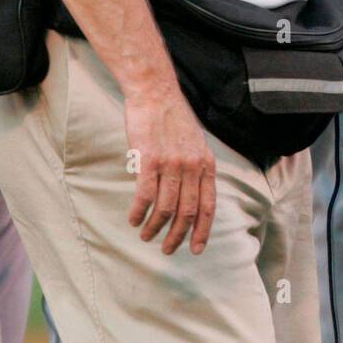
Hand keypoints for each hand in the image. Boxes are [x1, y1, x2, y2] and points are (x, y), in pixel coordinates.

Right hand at [123, 83, 216, 255]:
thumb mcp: (195, 142)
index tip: (196, 249)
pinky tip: (134, 219)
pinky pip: (145, 197)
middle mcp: (192, 166)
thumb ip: (196, 167)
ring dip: (155, 228)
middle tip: (167, 249)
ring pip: (165, 209)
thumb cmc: (171, 117)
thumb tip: (189, 195)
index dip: (203, 231)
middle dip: (177, 236)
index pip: (208, 206)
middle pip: (187, 213)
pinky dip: (139, 212)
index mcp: (206, 163)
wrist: (154, 92)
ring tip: (146, 235)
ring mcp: (171, 164)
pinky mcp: (149, 161)